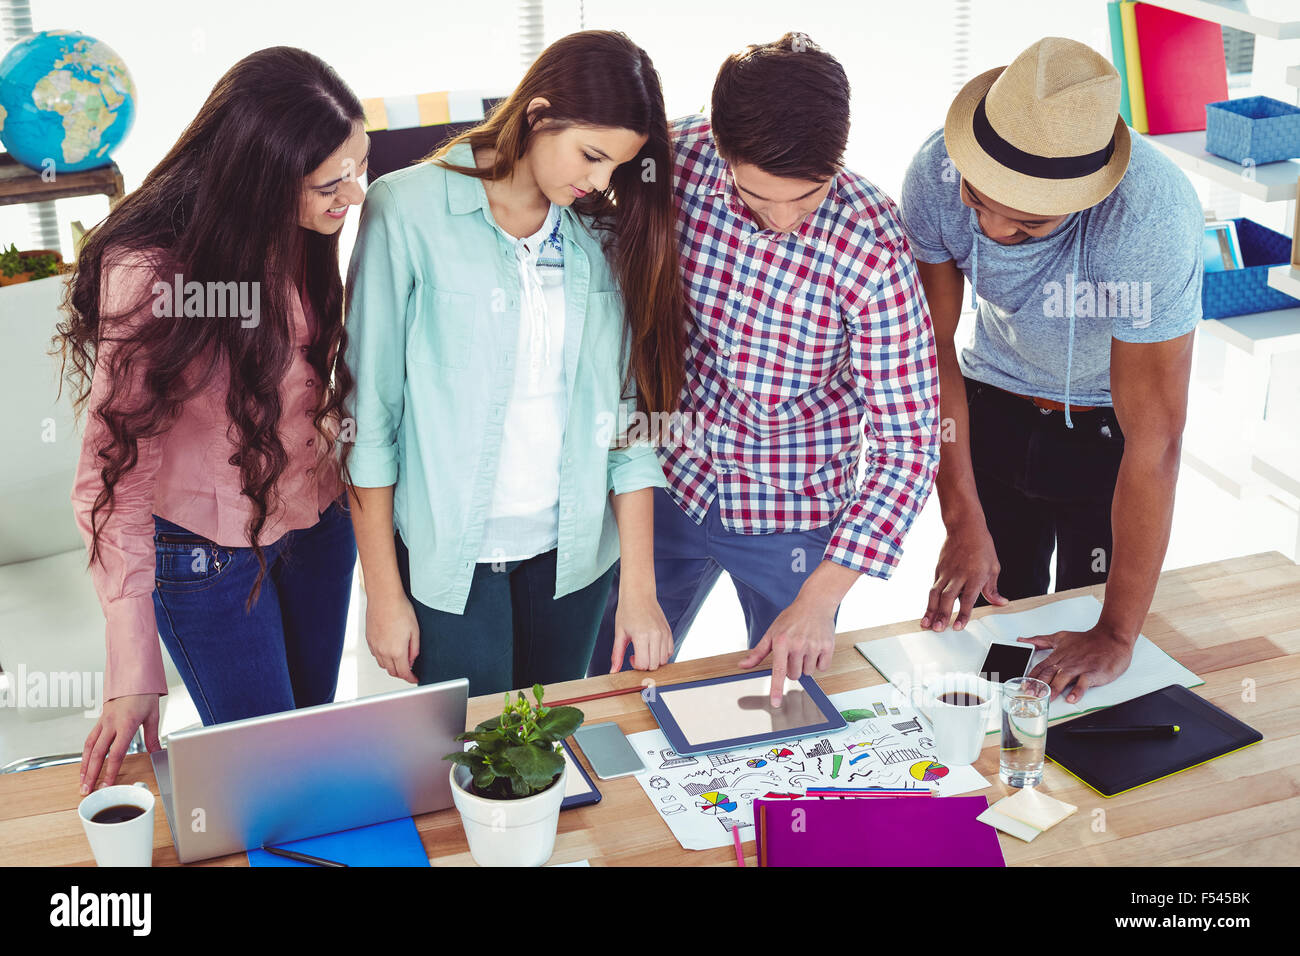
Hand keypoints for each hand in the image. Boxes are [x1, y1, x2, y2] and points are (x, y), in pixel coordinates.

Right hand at [80, 694, 160, 793]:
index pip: (115, 754)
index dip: (110, 772)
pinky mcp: (101, 719)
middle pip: (97, 754)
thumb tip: (157, 752)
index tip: (107, 785)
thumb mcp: (153, 715)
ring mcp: (104, 721)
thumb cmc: (144, 693)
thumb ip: (152, 737)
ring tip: (81, 781)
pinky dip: (85, 752)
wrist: (134, 675)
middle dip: (91, 774)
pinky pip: (90, 738)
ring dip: (84, 766)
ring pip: (89, 747)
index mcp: (126, 724)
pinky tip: (84, 762)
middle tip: (86, 790)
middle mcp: (111, 724)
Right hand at [365, 586, 419, 682]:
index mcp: (397, 650)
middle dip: (402, 673)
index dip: (411, 678)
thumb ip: (414, 648)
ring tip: (400, 659)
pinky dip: (383, 657)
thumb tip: (412, 659)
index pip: (404, 673)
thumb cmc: (400, 610)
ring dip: (392, 666)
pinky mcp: (369, 640)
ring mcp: (375, 646)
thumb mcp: (415, 630)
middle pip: (392, 672)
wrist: (384, 598)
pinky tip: (389, 650)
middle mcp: (383, 651)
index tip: (414, 679)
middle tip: (409, 669)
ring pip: (383, 665)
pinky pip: (376, 655)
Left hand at [610, 586, 672, 672]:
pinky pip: (670, 651)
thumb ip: (617, 654)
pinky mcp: (669, 632)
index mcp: (641, 635)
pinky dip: (662, 654)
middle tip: (637, 654)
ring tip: (645, 650)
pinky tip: (653, 647)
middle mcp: (656, 635)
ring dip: (654, 660)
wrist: (639, 594)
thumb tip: (613, 672)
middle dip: (645, 665)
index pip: (644, 664)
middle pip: (654, 665)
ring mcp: (664, 633)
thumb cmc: (627, 611)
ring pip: (664, 660)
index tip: (631, 657)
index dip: (636, 665)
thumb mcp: (619, 633)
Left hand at [738, 593, 835, 705]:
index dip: (777, 689)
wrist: (815, 603)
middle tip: (793, 653)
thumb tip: (743, 666)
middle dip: (792, 669)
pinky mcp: (827, 647)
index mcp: (781, 642)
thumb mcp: (771, 632)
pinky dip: (819, 662)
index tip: (776, 703)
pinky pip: (822, 668)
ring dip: (806, 666)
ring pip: (808, 673)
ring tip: (805, 648)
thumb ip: (758, 652)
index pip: (778, 671)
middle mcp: (798, 645)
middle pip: (794, 675)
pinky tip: (816, 649)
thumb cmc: (791, 618)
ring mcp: (814, 646)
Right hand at [922, 518, 1007, 630]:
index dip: (963, 614)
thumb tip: (1000, 603)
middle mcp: (959, 575)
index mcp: (975, 575)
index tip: (958, 627)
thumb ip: (993, 588)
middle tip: (938, 629)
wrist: (964, 527)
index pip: (968, 599)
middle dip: (942, 615)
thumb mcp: (993, 567)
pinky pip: (934, 587)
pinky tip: (928, 610)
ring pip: (936, 594)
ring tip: (926, 624)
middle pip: (948, 598)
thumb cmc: (982, 546)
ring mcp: (946, 572)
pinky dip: (930, 600)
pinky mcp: (939, 569)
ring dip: (931, 610)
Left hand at [1019, 626, 1134, 702]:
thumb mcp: (1061, 637)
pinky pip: (1084, 682)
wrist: (1111, 638)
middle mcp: (1067, 662)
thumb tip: (1023, 639)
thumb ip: (1041, 640)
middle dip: (1038, 685)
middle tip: (1030, 695)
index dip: (1030, 678)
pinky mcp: (1093, 672)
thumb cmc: (1087, 641)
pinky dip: (1078, 691)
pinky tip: (1071, 698)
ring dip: (1054, 689)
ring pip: (1064, 678)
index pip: (1040, 667)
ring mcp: (1080, 667)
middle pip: (1049, 674)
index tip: (1022, 687)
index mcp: (1058, 656)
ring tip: (1047, 698)